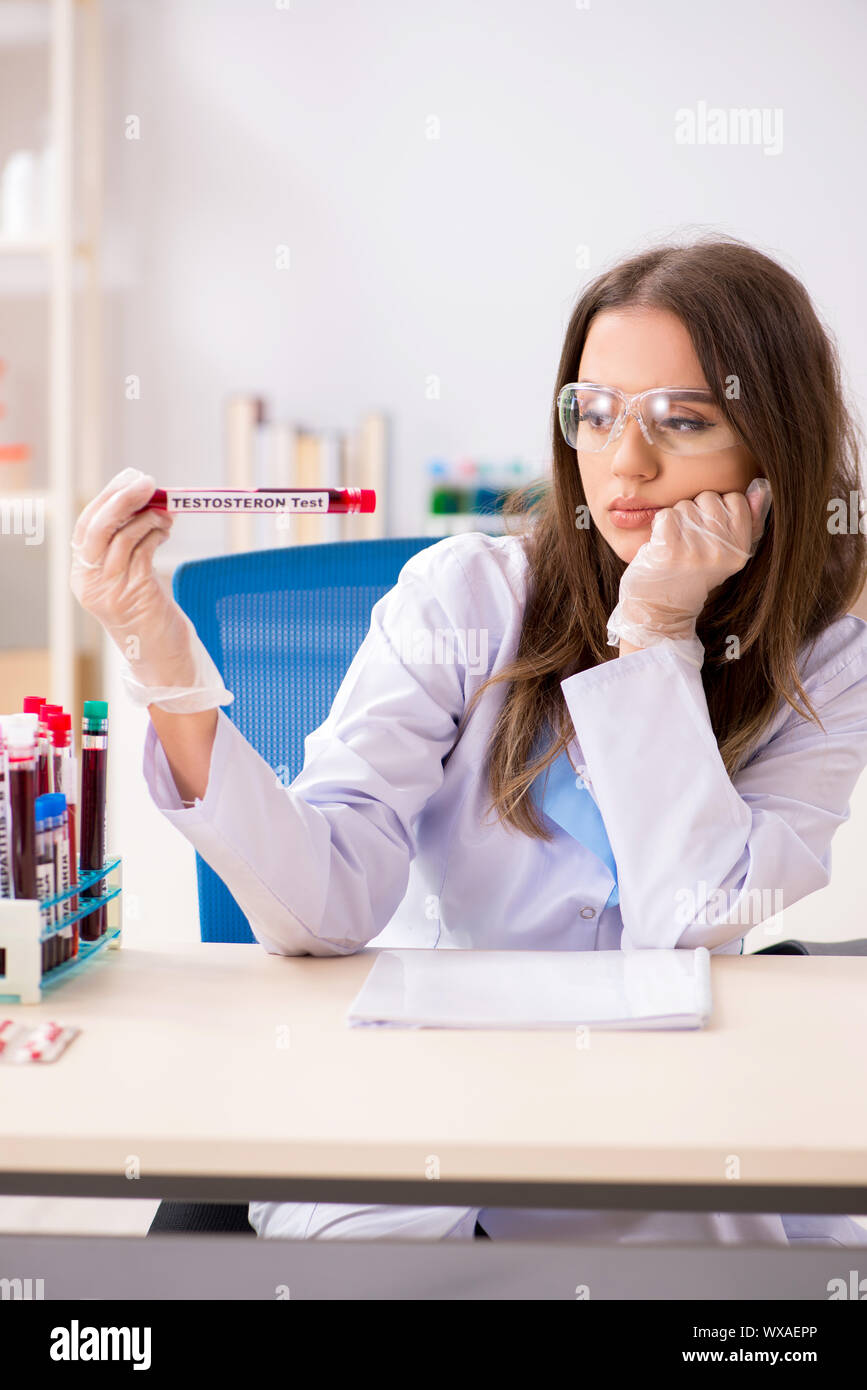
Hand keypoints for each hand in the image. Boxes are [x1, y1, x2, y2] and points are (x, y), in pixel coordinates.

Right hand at [71, 468, 233, 709]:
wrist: (162, 658)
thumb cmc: (148, 616)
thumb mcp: (128, 579)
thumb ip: (127, 545)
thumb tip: (143, 500)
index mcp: (82, 576)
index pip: (85, 526)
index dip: (107, 498)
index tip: (130, 480)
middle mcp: (90, 582)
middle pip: (98, 526)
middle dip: (123, 498)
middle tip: (147, 483)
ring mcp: (111, 589)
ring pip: (124, 535)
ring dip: (149, 516)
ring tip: (166, 514)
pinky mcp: (135, 593)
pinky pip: (144, 550)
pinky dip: (157, 533)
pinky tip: (166, 530)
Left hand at [608, 477, 771, 666]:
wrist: (664, 610)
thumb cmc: (694, 575)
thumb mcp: (728, 553)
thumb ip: (749, 520)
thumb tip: (761, 485)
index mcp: (741, 550)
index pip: (735, 499)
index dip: (718, 509)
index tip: (709, 531)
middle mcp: (722, 551)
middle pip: (708, 498)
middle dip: (695, 511)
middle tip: (690, 540)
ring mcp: (695, 551)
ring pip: (685, 505)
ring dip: (677, 519)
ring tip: (677, 544)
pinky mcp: (669, 551)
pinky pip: (666, 515)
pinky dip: (660, 526)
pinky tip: (662, 545)